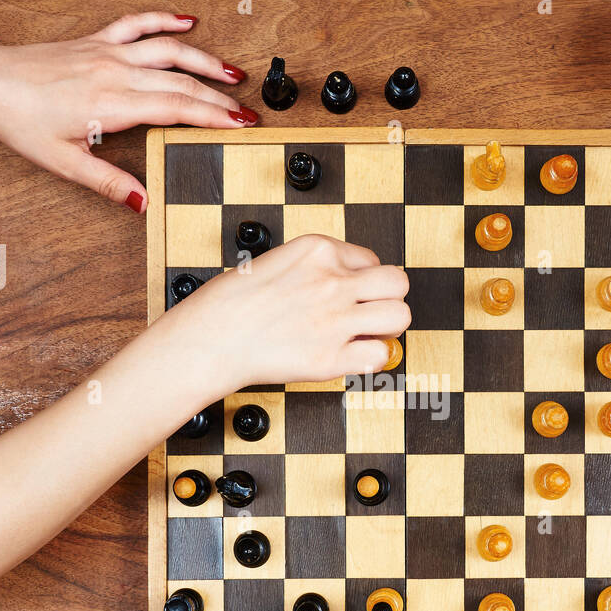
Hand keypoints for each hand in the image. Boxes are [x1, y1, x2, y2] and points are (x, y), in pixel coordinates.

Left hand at [0, 13, 255, 211]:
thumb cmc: (21, 121)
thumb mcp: (65, 163)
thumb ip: (108, 183)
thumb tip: (142, 202)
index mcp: (111, 105)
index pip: (177, 108)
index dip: (214, 117)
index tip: (240, 125)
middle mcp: (115, 73)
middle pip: (182, 81)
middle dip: (220, 98)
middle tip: (248, 112)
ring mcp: (108, 52)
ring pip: (168, 50)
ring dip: (205, 59)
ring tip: (233, 73)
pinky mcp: (97, 40)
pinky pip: (137, 24)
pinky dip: (164, 20)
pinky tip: (187, 21)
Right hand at [166, 235, 410, 394]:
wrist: (210, 337)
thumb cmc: (231, 302)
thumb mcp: (277, 261)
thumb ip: (314, 268)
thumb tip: (342, 282)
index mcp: (319, 251)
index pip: (371, 260)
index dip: (366, 280)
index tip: (354, 294)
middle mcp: (333, 282)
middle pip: (398, 282)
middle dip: (390, 299)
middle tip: (374, 313)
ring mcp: (336, 319)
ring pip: (400, 316)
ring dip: (389, 328)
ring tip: (370, 335)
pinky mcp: (331, 357)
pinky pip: (380, 355)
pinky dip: (372, 359)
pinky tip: (353, 357)